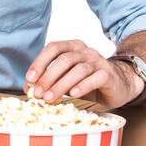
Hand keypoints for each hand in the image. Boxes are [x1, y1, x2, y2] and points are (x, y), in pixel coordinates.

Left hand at [25, 40, 142, 108]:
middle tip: (38, 93)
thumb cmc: (88, 81)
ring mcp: (98, 61)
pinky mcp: (108, 74)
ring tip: (50, 98)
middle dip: (48, 77)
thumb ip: (49, 81)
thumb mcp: (66, 81)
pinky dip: (83, 86)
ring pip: (78, 70)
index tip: (29, 78)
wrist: (119, 85)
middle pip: (64, 60)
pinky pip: (95, 78)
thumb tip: (27, 88)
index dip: (39, 62)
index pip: (53, 48)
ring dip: (61, 85)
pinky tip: (74, 95)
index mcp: (72, 47)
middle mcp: (85, 51)